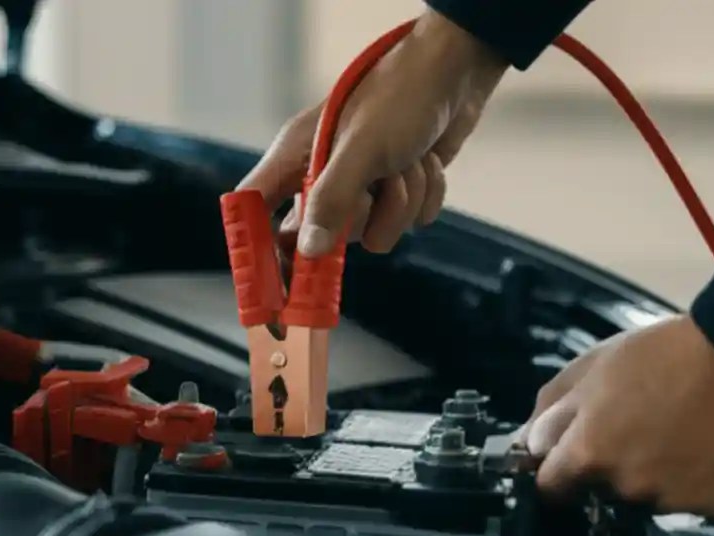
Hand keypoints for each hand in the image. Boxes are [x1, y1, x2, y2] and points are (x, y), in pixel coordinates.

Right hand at [238, 9, 507, 261]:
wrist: (457, 72)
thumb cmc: (398, 95)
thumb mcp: (360, 147)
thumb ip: (330, 200)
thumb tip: (308, 251)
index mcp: (296, 158)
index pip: (255, 209)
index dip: (257, 248)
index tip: (273, 285)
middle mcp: (322, 176)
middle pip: (322, 237)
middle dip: (362, 218)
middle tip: (376, 187)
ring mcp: (361, 187)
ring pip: (374, 235)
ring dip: (403, 202)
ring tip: (408, 161)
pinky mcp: (398, 192)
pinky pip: (409, 223)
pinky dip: (425, 197)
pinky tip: (426, 162)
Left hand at [519, 316, 713, 514]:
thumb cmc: (661, 355)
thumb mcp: (590, 370)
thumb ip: (550, 414)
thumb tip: (526, 447)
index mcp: (588, 455)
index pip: (551, 488)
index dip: (558, 472)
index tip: (569, 460)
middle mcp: (627, 487)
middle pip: (602, 493)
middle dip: (609, 469)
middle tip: (636, 429)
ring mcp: (674, 500)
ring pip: (648, 499)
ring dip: (652, 476)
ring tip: (676, 433)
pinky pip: (692, 500)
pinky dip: (694, 480)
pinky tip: (704, 445)